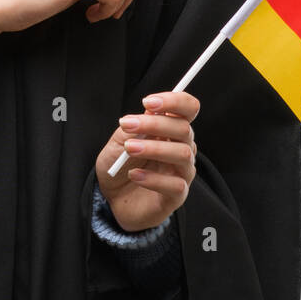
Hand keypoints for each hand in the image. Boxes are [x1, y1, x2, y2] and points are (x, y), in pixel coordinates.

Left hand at [94, 89, 199, 232]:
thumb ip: (133, 127)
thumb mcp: (118, 142)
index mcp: (171, 130)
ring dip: (154, 148)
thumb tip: (148, 109)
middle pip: (184, 129)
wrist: (112, 199)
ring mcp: (182, 172)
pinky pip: (176, 185)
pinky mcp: (178, 196)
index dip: (174, 101)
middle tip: (127, 124)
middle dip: (155, 123)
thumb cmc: (119, 166)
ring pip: (183, 154)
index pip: (188, 109)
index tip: (148, 102)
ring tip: (129, 149)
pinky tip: (134, 175)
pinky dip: (153, 178)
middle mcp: (183, 148)